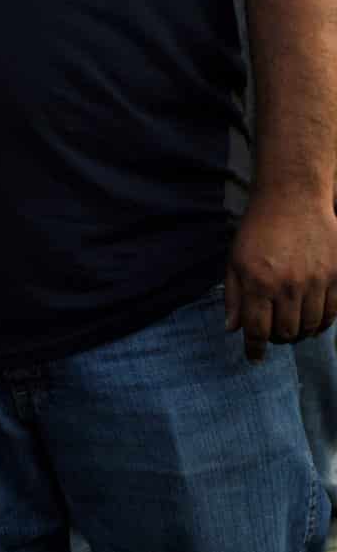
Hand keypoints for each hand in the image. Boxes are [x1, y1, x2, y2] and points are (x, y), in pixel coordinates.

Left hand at [225, 193, 336, 361]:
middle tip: (273, 334)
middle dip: (277, 338)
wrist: (293, 200)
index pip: (257, 329)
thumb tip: (232, 328)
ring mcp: (315, 282)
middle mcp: (287, 286)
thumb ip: (234, 295)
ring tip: (293, 327)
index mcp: (257, 282)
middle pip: (286, 332)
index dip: (254, 349)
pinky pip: (332, 313)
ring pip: (311, 326)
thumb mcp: (235, 260)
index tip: (254, 358)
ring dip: (300, 332)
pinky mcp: (336, 276)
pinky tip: (313, 319)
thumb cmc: (258, 229)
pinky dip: (322, 323)